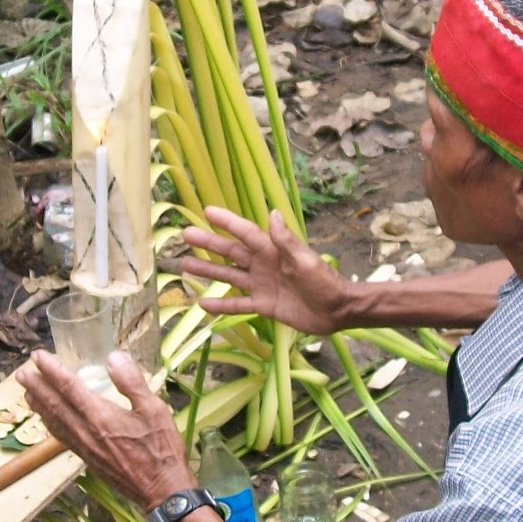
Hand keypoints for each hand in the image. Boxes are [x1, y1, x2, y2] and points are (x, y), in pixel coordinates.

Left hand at [17, 350, 195, 510]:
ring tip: (26, 392)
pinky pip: (62, 437)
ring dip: (39, 405)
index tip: (37, 356)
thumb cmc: (161, 448)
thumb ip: (132, 382)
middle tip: (21, 372)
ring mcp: (85, 447)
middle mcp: (86, 432)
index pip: (69, 388)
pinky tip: (48, 420)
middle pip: (55, 405)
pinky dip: (50, 424)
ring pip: (55, 422)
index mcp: (101, 417)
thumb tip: (113, 357)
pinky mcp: (88, 459)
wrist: (161, 489)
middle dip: (37, 387)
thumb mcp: (155, 409)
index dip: (51, 370)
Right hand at [181, 206, 352, 335]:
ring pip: (229, 275)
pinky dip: (221, 304)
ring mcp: (261, 285)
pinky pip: (238, 304)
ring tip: (185, 265)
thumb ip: (286, 240)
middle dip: (209, 243)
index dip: (227, 222)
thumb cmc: (324, 282)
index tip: (207, 211)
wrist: (337, 310)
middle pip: (231, 252)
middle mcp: (263, 265)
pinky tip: (202, 303)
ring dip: (208, 270)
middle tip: (185, 234)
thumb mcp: (305, 260)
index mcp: (273, 250)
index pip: (245, 233)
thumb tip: (272, 213)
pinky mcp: (263, 305)